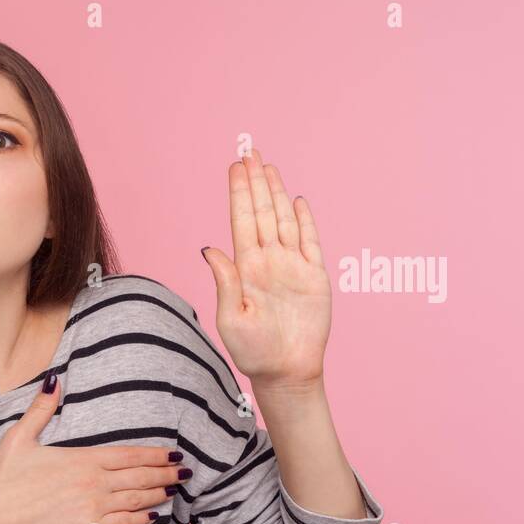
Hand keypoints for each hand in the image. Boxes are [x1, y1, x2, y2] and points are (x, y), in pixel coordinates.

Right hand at [0, 373, 190, 523]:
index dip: (155, 455)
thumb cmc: (5, 479)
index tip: (173, 454)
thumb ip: (41, 410)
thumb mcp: (20, 437)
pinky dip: (142, 519)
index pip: (129, 454)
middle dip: (166, 473)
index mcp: (83, 457)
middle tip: (186, 472)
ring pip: (137, 498)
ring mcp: (94, 506)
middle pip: (140, 475)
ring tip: (175, 490)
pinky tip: (154, 516)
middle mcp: (95, 480)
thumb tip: (52, 381)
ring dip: (159, 493)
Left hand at [201, 148, 331, 391]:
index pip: (241, 221)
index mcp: (245, 269)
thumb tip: (209, 248)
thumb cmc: (253, 351)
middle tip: (249, 150)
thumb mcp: (232, 318)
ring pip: (284, 220)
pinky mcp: (315, 276)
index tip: (235, 166)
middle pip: (261, 212)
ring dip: (276, 192)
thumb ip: (225, 282)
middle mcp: (268, 261)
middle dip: (255, 182)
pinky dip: (306, 220)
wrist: (286, 372)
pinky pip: (311, 242)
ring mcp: (292, 266)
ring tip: (268, 166)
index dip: (239, 193)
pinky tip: (296, 200)